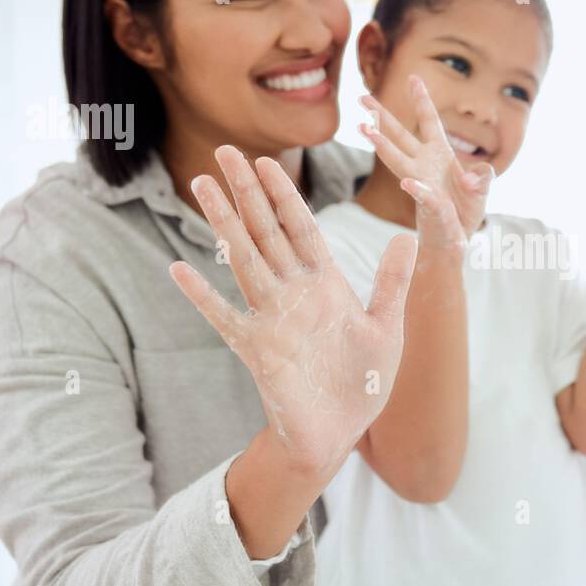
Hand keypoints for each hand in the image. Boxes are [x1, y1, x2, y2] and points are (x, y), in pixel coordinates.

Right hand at [168, 145, 417, 477]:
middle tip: (224, 152)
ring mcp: (271, 318)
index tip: (266, 160)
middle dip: (246, 191)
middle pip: (265, 231)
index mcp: (326, 284)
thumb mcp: (387, 328)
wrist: (341, 433)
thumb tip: (407, 238)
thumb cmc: (364, 382)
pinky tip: (178, 269)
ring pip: (242, 259)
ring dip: (223, 223)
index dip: (284, 194)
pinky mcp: (256, 349)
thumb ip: (392, 284)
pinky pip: (224, 316)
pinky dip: (201, 295)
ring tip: (201, 186)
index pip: (301, 227)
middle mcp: (294, 293)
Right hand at [359, 75, 493, 249]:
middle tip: (362, 98)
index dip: (421, 100)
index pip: (429, 121)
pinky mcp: (429, 206)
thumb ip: (483, 177)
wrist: (454, 240)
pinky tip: (408, 185)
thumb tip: (474, 176)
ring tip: (365, 130)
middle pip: (400, 135)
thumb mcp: (481, 189)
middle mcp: (424, 165)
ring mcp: (423, 184)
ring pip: (399, 161)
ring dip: (383, 146)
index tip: (413, 77)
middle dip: (381, 117)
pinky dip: (417, 190)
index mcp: (439, 154)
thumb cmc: (465, 211)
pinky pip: (423, 196)